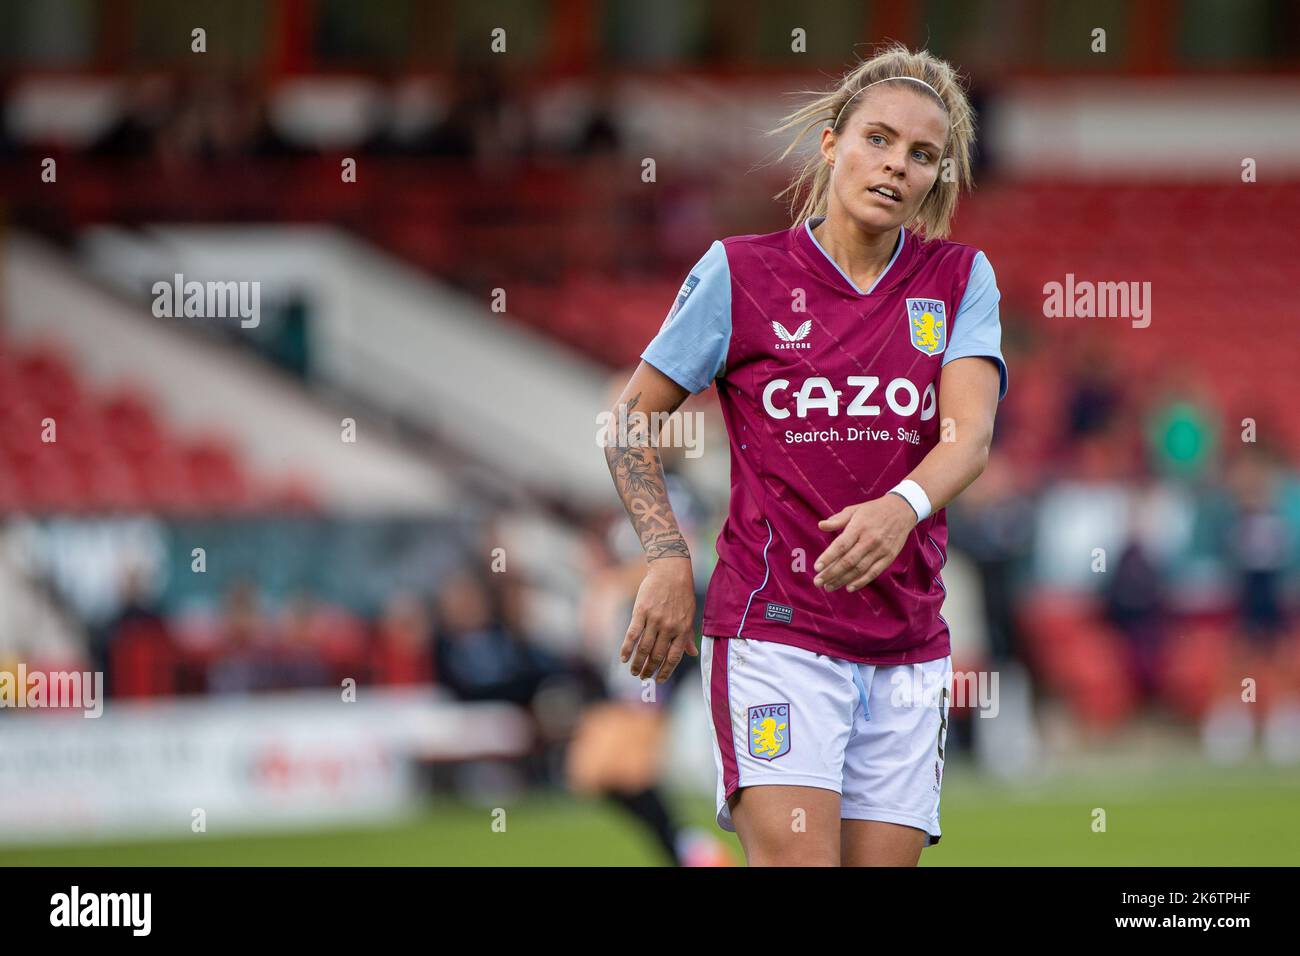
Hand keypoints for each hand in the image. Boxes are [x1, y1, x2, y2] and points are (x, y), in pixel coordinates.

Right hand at [620, 558, 698, 682]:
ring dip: (637, 663)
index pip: (674, 657)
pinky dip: (627, 648)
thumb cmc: (682, 593)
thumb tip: (692, 654)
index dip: (665, 671)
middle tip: (643, 677)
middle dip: (649, 669)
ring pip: (644, 648)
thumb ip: (688, 636)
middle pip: (657, 655)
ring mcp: (654, 619)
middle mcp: (669, 627)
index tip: (659, 679)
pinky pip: (632, 634)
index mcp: (683, 629)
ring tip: (633, 671)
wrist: (670, 570)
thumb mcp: (690, 614)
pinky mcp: (641, 611)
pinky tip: (623, 657)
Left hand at [813, 494, 914, 592]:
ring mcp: (881, 550)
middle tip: (817, 582)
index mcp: (859, 527)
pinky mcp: (889, 557)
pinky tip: (849, 588)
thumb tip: (821, 525)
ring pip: (859, 569)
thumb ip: (837, 519)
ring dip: (842, 580)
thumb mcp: (854, 510)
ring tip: (828, 587)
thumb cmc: (873, 511)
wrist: (902, 510)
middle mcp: (870, 540)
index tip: (816, 567)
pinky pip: (874, 572)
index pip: (841, 545)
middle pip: (848, 561)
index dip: (828, 557)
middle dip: (832, 573)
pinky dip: (861, 582)